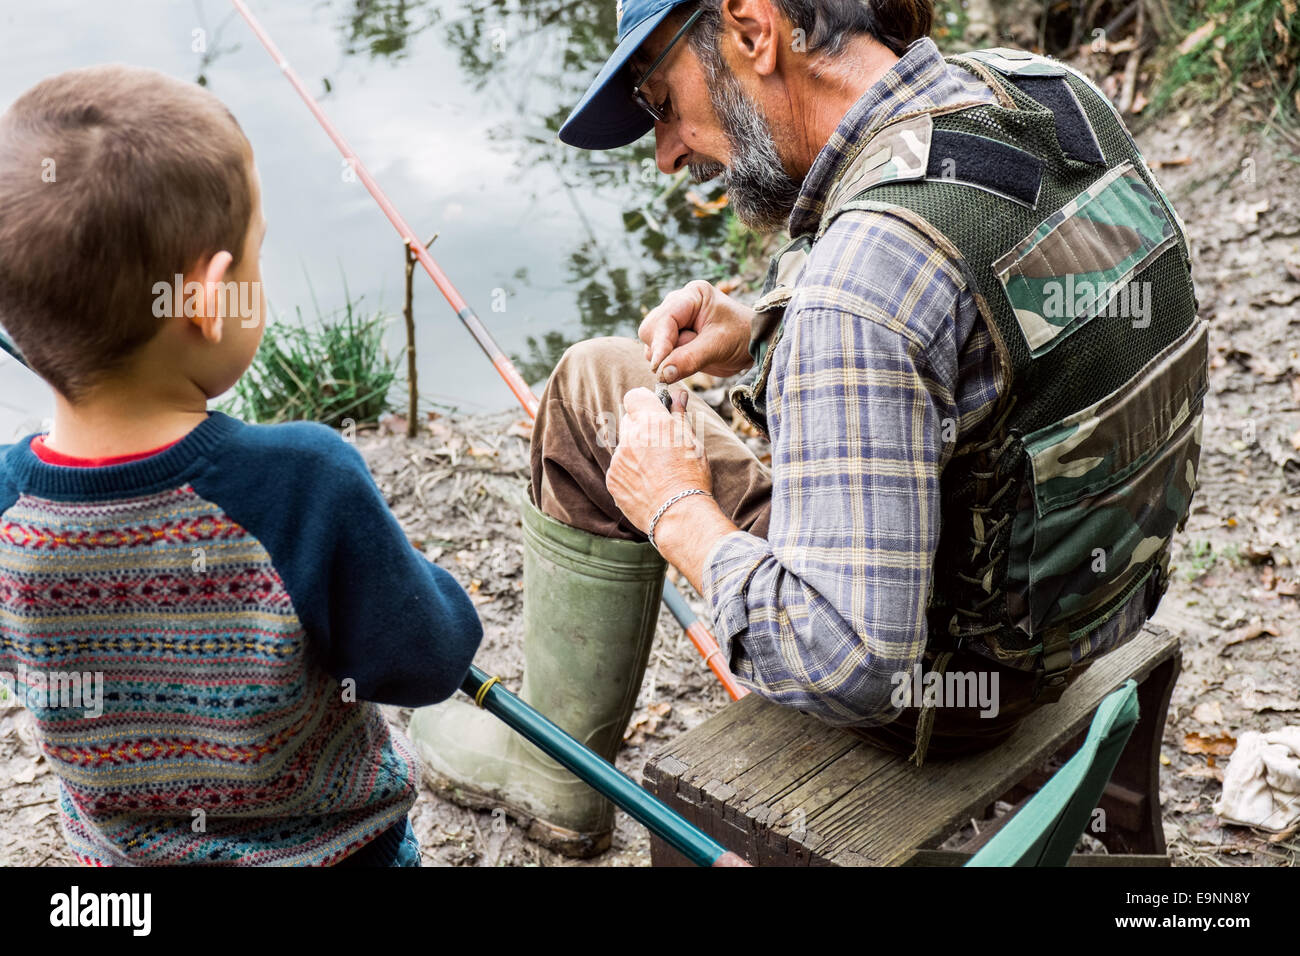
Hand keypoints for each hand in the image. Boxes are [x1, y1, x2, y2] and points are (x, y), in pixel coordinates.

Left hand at [606, 386, 712, 533]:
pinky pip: (619, 468)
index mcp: (652, 422)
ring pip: (624, 446)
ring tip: (657, 471)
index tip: (654, 410)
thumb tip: (679, 394)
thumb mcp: (692, 442)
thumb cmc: (691, 477)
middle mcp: (631, 436)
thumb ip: (679, 415)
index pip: (635, 396)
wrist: (678, 514)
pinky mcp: (612, 478)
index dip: (644, 402)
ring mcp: (618, 459)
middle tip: (661, 445)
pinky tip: (648, 484)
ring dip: (636, 452)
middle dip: (642, 427)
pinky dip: (630, 472)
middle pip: (629, 421)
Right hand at [638, 279, 754, 384]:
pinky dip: (669, 362)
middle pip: (650, 329)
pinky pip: (659, 354)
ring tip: (697, 354)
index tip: (658, 367)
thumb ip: (690, 358)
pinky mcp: (673, 337)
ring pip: (651, 343)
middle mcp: (678, 304)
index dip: (660, 343)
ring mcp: (673, 321)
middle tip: (688, 360)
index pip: (663, 319)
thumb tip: (662, 374)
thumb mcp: (718, 346)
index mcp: (692, 295)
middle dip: (664, 349)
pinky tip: (690, 360)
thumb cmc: (742, 337)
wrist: (754, 345)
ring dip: (668, 357)